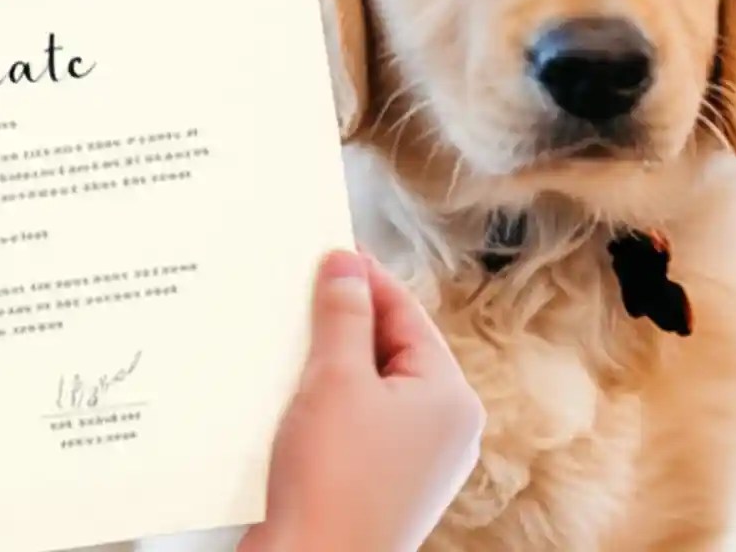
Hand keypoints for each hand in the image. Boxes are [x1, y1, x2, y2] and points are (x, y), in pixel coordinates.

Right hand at [239, 251, 484, 551]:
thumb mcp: (336, 380)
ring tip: (286, 340)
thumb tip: (346, 262)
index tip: (327, 251)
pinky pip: (354, 422)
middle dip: (342, 321)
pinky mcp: (377, 483)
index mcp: (450, 398)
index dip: (366, 278)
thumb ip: (344, 314)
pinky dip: (322, 401)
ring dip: (328, 361)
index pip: (408, 315)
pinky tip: (285, 392)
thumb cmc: (332, 484)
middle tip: (297, 291)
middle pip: (390, 349)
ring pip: (369, 387)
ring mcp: (411, 460)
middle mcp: (442, 429)